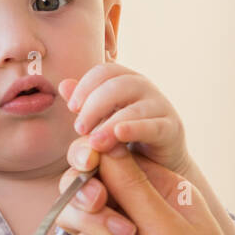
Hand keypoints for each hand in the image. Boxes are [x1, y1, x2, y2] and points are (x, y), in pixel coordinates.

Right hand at [55, 142, 234, 234]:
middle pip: (90, 184)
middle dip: (90, 195)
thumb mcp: (168, 227)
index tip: (86, 162)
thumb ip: (130, 185)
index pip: (118, 157)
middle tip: (100, 205)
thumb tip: (104, 142)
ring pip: (80, 216)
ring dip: (94, 228)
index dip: (96, 157)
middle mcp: (142, 212)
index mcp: (166, 191)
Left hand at [59, 65, 188, 173]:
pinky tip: (119, 134)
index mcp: (124, 80)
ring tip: (94, 142)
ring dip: (109, 124)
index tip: (72, 108)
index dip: (85, 86)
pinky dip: (135, 129)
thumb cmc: (122, 138)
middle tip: (79, 129)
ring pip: (134, 108)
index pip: (104, 71)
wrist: (156, 164)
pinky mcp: (171, 128)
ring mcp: (160, 106)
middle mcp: (144, 88)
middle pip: (117, 85)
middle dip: (94, 106)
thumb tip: (63, 85)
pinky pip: (153, 126)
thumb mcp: (100, 120)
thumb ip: (84, 105)